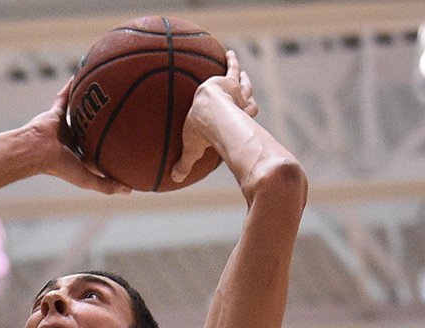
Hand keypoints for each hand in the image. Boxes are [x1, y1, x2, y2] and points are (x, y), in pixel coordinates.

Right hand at [27, 82, 129, 194]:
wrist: (36, 151)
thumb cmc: (59, 167)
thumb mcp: (86, 179)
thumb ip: (107, 185)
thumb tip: (130, 191)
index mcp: (79, 155)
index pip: (98, 151)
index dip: (110, 147)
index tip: (127, 141)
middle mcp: (73, 140)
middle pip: (91, 129)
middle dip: (103, 122)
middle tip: (121, 112)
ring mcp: (63, 126)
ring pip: (80, 112)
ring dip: (89, 103)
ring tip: (104, 91)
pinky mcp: (54, 113)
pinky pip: (65, 97)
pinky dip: (71, 86)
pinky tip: (83, 73)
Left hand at [170, 49, 256, 184]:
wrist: (210, 113)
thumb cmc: (204, 133)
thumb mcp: (193, 149)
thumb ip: (185, 163)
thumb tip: (174, 178)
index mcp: (238, 121)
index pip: (247, 115)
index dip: (248, 112)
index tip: (251, 110)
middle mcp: (242, 106)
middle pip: (248, 97)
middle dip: (247, 91)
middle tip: (247, 85)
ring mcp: (237, 93)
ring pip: (243, 83)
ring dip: (242, 77)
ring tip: (241, 69)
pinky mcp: (228, 80)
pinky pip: (231, 68)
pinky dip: (231, 61)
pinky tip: (228, 52)